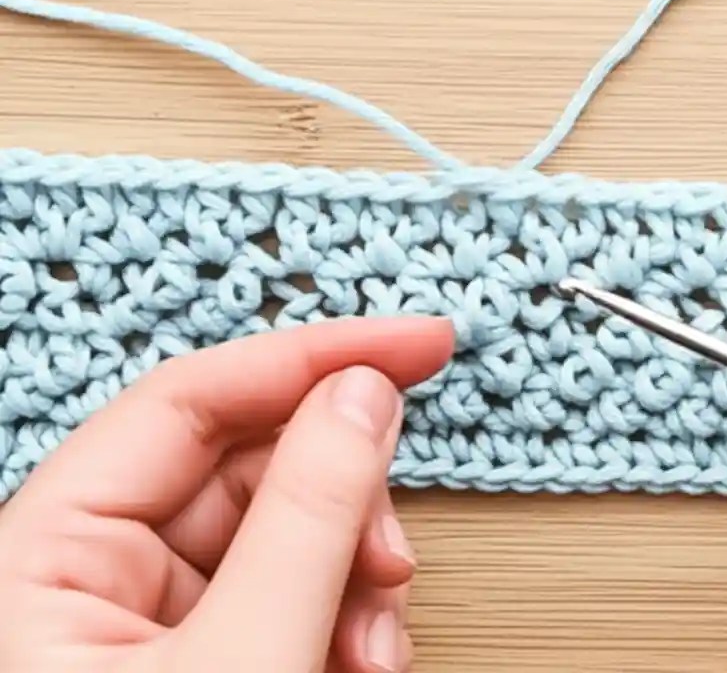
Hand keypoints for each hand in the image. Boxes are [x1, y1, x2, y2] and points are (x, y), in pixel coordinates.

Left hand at [0, 316, 453, 671]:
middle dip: (346, 510)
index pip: (189, 399)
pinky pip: (299, 590)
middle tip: (390, 555)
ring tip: (374, 648)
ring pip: (291, 531)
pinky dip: (351, 618)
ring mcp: (157, 618)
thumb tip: (362, 396)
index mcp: (49, 556)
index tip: (418, 344)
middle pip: (253, 468)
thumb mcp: (245, 659)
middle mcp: (96, 575)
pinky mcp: (212, 654)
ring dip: (358, 579)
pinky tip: (364, 661)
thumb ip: (305, 520)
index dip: (313, 358)